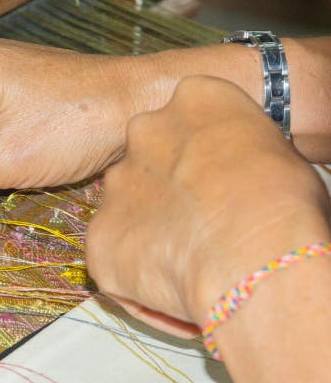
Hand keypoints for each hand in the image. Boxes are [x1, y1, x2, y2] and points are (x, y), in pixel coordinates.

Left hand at [86, 76, 330, 336]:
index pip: (190, 117)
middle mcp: (144, 131)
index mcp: (195, 99)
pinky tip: (168, 283)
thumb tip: (237, 174)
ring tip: (188, 257)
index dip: (206, 154)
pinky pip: (112, 254)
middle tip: (201, 219)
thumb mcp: (278, 153)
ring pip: (126, 206)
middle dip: (168, 187)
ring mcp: (115, 184)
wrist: (252, 254)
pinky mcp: (99, 236)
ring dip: (149, 228)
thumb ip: (238, 152)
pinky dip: (134, 271)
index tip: (223, 178)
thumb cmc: (283, 204)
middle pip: (149, 157)